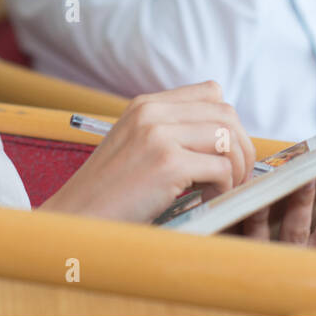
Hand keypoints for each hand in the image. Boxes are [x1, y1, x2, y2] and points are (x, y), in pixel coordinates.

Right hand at [40, 81, 256, 222]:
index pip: (211, 93)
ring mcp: (158, 135)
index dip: (228, 123)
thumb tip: (223, 138)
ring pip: (228, 138)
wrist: (74, 222)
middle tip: (236, 177)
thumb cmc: (108, 195)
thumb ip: (169, 133)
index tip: (226, 153)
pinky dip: (224, 188)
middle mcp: (152, 112)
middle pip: (227, 114)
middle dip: (241, 147)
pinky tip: (207, 200)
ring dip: (236, 168)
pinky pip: (221, 168)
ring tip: (222, 190)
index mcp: (145, 105)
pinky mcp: (166, 163)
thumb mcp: (134, 148)